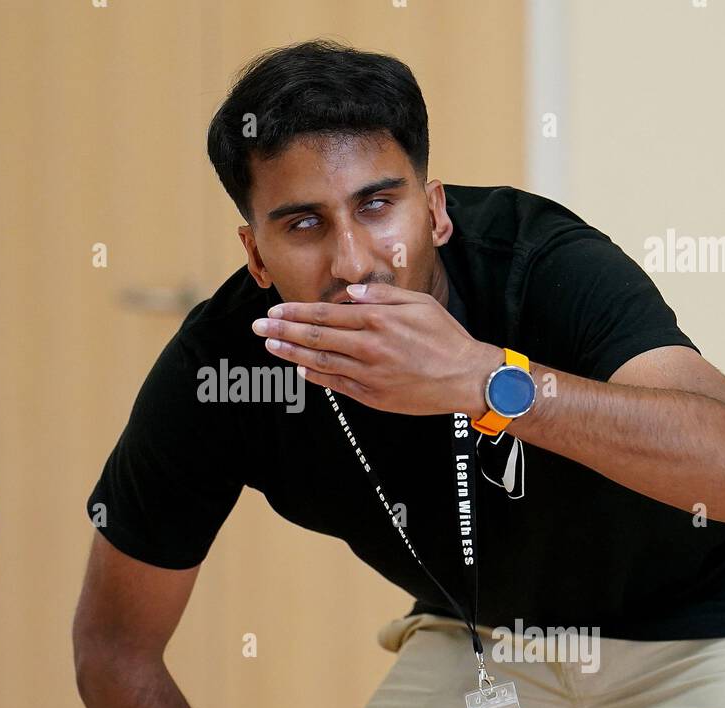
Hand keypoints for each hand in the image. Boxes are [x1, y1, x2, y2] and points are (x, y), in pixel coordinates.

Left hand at [251, 282, 501, 415]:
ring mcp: (368, 374)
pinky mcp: (372, 395)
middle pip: (315, 337)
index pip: (325, 314)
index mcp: (377, 320)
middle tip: (258, 328)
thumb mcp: (419, 304)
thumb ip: (381, 295)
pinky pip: (335, 384)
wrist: (466, 378)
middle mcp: (367, 347)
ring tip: (270, 346)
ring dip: (291, 353)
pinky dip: (314, 375)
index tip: (275, 311)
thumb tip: (349, 294)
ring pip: (319, 361)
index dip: (296, 313)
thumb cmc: (445, 337)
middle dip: (282, 331)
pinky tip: (299, 368)